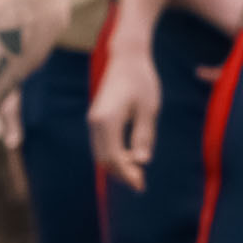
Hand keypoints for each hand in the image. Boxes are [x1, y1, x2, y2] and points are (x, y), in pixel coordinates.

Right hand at [93, 39, 160, 191]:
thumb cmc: (142, 80)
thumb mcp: (148, 109)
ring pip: (100, 154)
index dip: (127, 175)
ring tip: (137, 174)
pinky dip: (113, 156)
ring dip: (117, 166)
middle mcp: (95, 122)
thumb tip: (142, 161)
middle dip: (121, 174)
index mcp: (107, 121)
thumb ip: (144, 136)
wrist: (127, 57)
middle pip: (104, 160)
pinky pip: (101, 145)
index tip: (142, 185)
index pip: (114, 158)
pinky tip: (129, 158)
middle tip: (141, 184)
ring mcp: (93, 120)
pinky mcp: (96, 118)